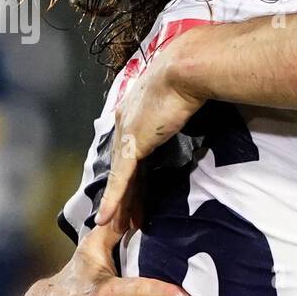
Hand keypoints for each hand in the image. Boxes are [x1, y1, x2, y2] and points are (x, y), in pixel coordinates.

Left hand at [97, 37, 202, 228]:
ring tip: (119, 226)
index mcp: (133, 111)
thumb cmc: (189, 75)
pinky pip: (121, 180)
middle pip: (122, 167)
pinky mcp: (133, 145)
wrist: (185, 68)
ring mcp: (126, 134)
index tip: (136, 190)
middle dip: (124, 194)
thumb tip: (187, 112)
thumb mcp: (179, 96)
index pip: (130, 150)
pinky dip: (114, 201)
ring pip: (120, 178)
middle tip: (125, 217)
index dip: (132, 172)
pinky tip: (107, 219)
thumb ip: (176, 109)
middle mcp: (124, 122)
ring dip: (120, 204)